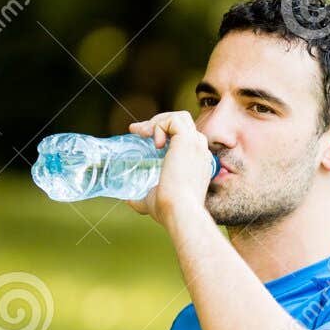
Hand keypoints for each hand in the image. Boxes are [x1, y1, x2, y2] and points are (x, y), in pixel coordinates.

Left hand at [125, 111, 211, 226]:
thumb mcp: (155, 201)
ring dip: (158, 121)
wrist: (180, 211)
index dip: (164, 134)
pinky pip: (174, 119)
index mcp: (197, 165)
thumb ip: (143, 199)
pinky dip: (159, 124)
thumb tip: (129, 201)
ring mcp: (196, 145)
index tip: (144, 137)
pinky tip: (151, 139)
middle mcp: (200, 152)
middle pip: (183, 124)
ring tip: (143, 133)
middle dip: (159, 123)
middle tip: (138, 132)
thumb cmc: (170, 211)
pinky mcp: (188, 140)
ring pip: (180, 118)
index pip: (185, 139)